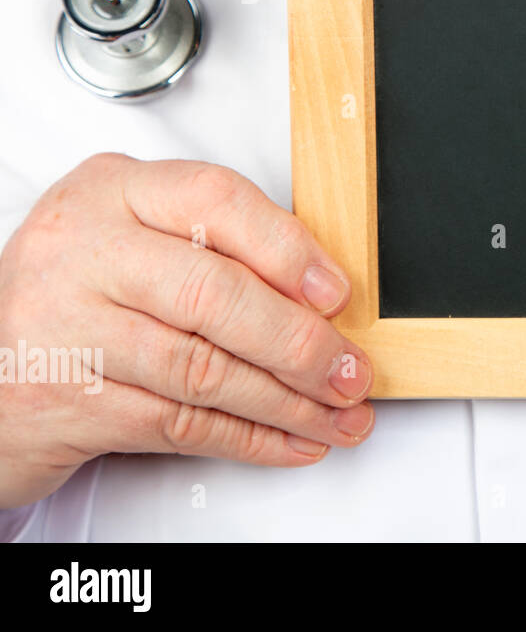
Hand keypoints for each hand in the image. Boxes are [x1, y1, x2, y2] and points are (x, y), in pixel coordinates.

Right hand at [0, 154, 373, 508]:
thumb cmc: (81, 295)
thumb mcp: (139, 240)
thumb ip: (218, 248)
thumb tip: (321, 295)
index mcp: (114, 192)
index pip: (216, 200)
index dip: (288, 249)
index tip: (337, 293)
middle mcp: (84, 251)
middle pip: (215, 295)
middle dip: (300, 343)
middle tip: (350, 372)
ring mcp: (68, 327)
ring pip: (203, 369)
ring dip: (287, 402)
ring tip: (336, 415)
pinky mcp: (69, 402)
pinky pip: (180, 424)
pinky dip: (249, 438)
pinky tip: (291, 441)